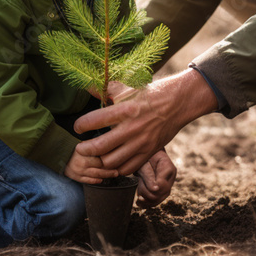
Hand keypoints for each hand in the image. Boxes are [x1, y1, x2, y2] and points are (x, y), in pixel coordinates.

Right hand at [64, 147, 117, 183]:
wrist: (57, 154)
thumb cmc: (72, 147)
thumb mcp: (83, 142)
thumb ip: (94, 145)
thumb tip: (110, 143)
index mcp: (84, 152)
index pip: (101, 157)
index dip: (112, 158)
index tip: (119, 158)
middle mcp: (82, 162)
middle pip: (101, 167)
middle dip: (111, 169)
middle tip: (119, 169)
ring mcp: (79, 171)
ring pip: (96, 175)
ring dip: (107, 175)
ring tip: (115, 174)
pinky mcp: (75, 177)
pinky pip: (88, 181)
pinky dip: (96, 181)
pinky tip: (102, 179)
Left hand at [74, 69, 217, 174]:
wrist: (178, 103)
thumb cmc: (150, 94)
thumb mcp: (128, 88)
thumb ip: (107, 90)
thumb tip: (88, 87)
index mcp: (124, 110)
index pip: (94, 120)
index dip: (80, 126)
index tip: (78, 127)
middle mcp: (131, 128)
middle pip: (99, 147)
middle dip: (85, 149)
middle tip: (80, 148)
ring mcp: (141, 142)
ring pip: (112, 161)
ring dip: (100, 161)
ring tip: (95, 156)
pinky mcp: (148, 152)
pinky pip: (128, 168)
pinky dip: (117, 168)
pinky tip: (112, 162)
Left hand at [136, 149, 176, 207]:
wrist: (146, 155)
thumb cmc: (144, 156)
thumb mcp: (144, 162)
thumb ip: (149, 175)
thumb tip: (155, 189)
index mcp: (169, 168)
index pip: (162, 185)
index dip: (151, 188)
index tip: (141, 182)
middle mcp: (170, 179)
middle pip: (161, 194)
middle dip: (146, 193)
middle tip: (138, 185)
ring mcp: (166, 186)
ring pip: (158, 200)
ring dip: (145, 198)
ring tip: (138, 192)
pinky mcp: (161, 191)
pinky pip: (155, 202)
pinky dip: (146, 203)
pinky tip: (139, 201)